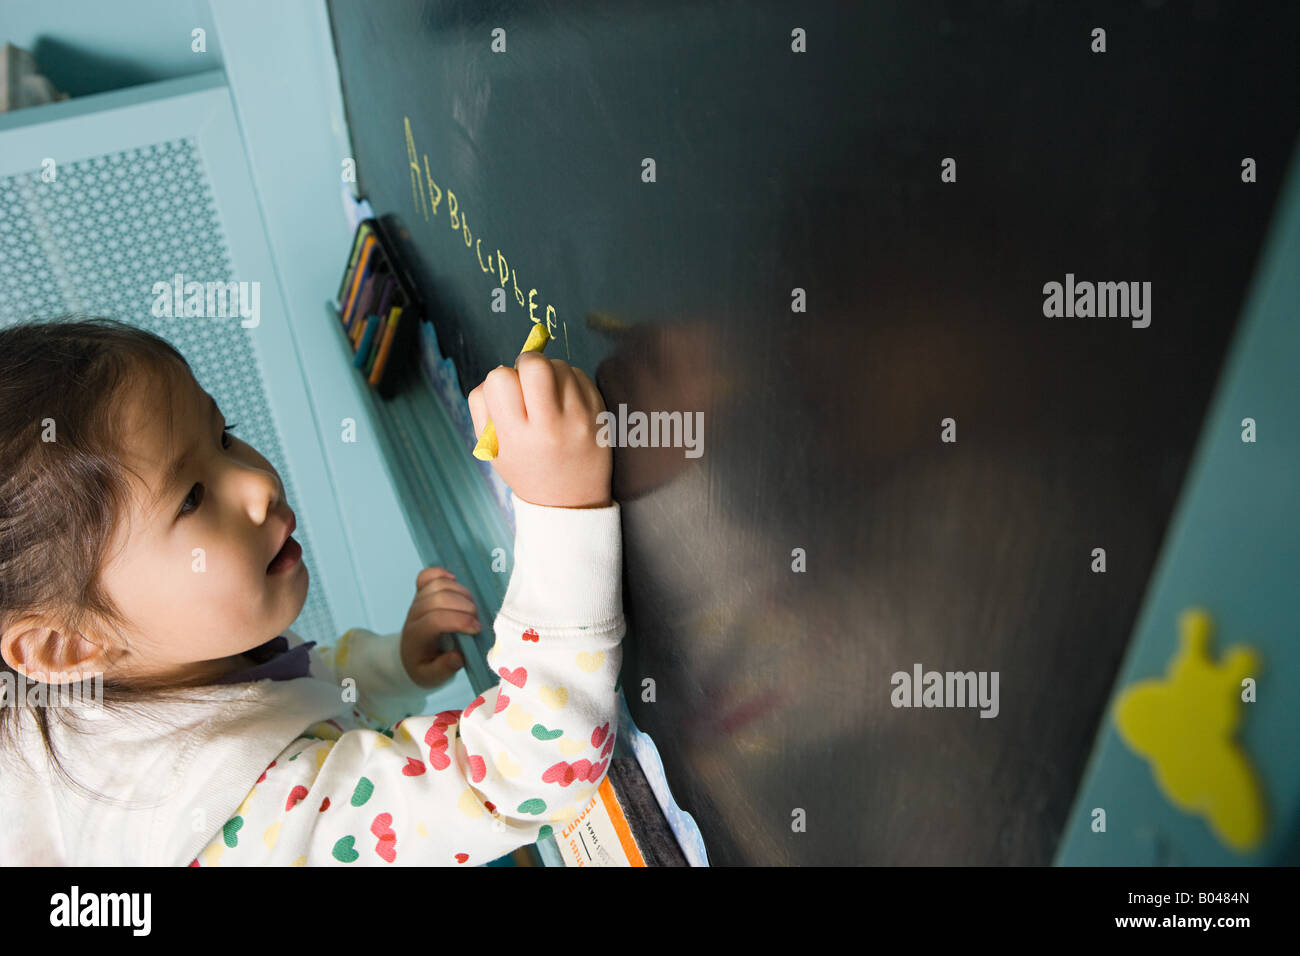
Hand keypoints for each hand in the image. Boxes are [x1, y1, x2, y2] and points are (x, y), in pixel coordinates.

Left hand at [399, 567, 480, 688]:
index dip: (459, 621)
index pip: (435, 620)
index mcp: (416, 637)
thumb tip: (457, 657)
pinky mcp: (421, 592)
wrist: (409, 656)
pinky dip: (442, 573)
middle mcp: (414, 615)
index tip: (477, 629)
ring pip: (438, 585)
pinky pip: (427, 575)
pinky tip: (455, 581)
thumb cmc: (424, 666)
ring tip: (471, 607)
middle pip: (438, 599)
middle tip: (476, 620)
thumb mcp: (432, 677)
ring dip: (460, 592)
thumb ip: (444, 669)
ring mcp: (417, 601)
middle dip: (464, 606)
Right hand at [467, 349, 612, 508]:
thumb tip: (502, 370)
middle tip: (527, 380)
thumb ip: (485, 407)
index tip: (507, 393)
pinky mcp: (599, 413)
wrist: (571, 500)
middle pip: (535, 364)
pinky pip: (580, 374)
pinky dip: (568, 380)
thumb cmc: (526, 469)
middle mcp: (549, 425)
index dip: (500, 379)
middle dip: (526, 363)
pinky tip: (565, 401)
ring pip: (559, 365)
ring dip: (549, 372)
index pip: (499, 379)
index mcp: (516, 435)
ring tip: (547, 395)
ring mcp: (579, 417)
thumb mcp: (492, 448)